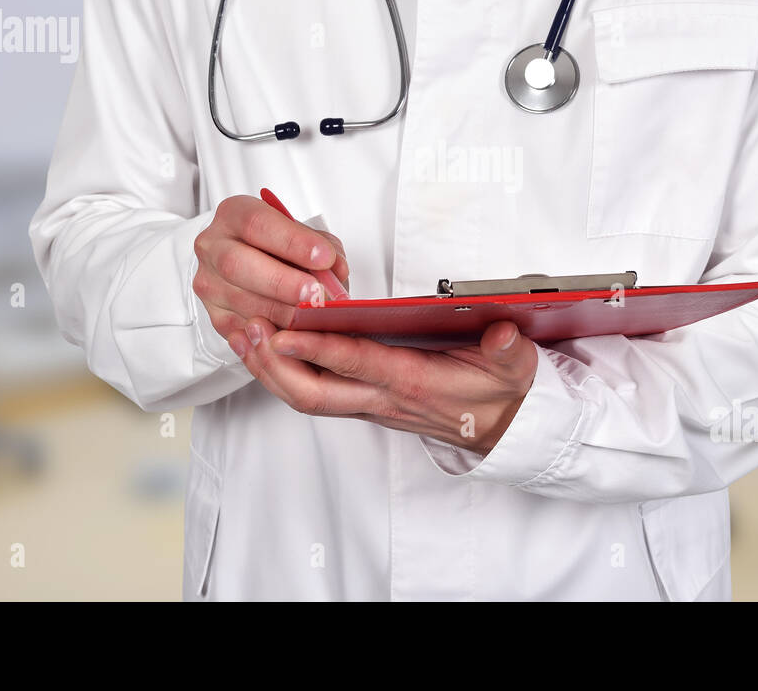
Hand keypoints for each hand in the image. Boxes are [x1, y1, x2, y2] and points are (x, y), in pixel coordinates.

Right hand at [193, 195, 348, 357]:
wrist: (258, 262)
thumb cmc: (282, 246)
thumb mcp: (305, 235)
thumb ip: (323, 247)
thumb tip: (336, 270)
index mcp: (234, 214)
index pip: (257, 223)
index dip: (292, 242)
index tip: (324, 257)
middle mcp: (213, 246)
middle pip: (237, 263)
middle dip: (281, 282)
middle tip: (315, 293)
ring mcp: (209, 282)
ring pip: (240, 301)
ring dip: (282, 313)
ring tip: (314, 317)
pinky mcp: (214, 315)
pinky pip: (240, 329)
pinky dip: (271, 334)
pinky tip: (294, 334)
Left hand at [240, 318, 538, 454]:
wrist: (499, 428)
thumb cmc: (498, 393)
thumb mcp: (515, 370)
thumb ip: (509, 352)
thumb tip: (505, 334)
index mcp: (415, 383)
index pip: (360, 365)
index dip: (322, 348)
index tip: (289, 329)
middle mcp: (383, 399)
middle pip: (314, 393)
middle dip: (275, 365)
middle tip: (249, 329)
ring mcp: (369, 404)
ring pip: (306, 396)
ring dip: (270, 369)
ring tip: (243, 331)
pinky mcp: (362, 402)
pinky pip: (313, 392)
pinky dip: (282, 372)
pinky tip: (265, 346)